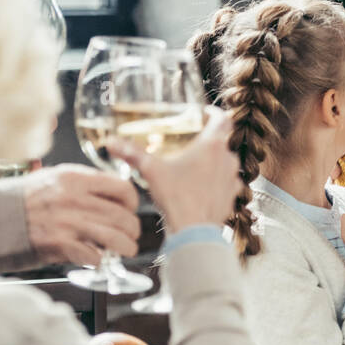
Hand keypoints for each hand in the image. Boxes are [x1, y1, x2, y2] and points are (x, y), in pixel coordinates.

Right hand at [22, 163, 140, 265]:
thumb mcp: (54, 177)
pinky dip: (100, 260)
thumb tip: (112, 191)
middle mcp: (73, 198)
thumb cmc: (24, 199)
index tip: (129, 209)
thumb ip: (84, 182)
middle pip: (122, 216)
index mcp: (75, 178)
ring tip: (125, 249)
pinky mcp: (59, 245)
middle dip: (132, 229)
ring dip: (125, 247)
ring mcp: (67, 222)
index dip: (132, 202)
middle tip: (131, 235)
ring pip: (115, 237)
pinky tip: (97, 258)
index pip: (122, 188)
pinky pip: (94, 255)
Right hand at [109, 106, 239, 231]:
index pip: (223, 118)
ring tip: (195, 166)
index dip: (214, 113)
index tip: (205, 114)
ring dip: (214, 161)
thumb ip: (131, 153)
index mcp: (212, 145)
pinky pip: (227, 183)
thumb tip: (111, 143)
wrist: (193, 231)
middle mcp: (228, 159)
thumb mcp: (151, 170)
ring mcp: (232, 179)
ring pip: (226, 162)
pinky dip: (217, 181)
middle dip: (209, 140)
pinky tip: (201, 187)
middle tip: (193, 142)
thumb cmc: (177, 198)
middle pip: (223, 140)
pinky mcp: (232, 196)